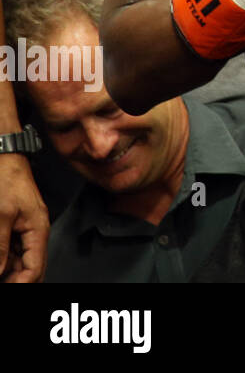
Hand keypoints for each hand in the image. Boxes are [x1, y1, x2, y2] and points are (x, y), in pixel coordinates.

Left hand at [0, 154, 48, 282]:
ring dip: (5, 269)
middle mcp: (33, 231)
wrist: (3, 158)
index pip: (35, 268)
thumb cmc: (7, 178)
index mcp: (38, 228)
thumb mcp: (1, 215)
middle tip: (1, 282)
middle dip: (14, 279)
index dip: (20, 283)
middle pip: (28, 267)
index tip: (7, 289)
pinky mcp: (11, 226)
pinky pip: (8, 250)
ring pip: (16, 260)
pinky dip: (1, 259)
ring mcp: (22, 229)